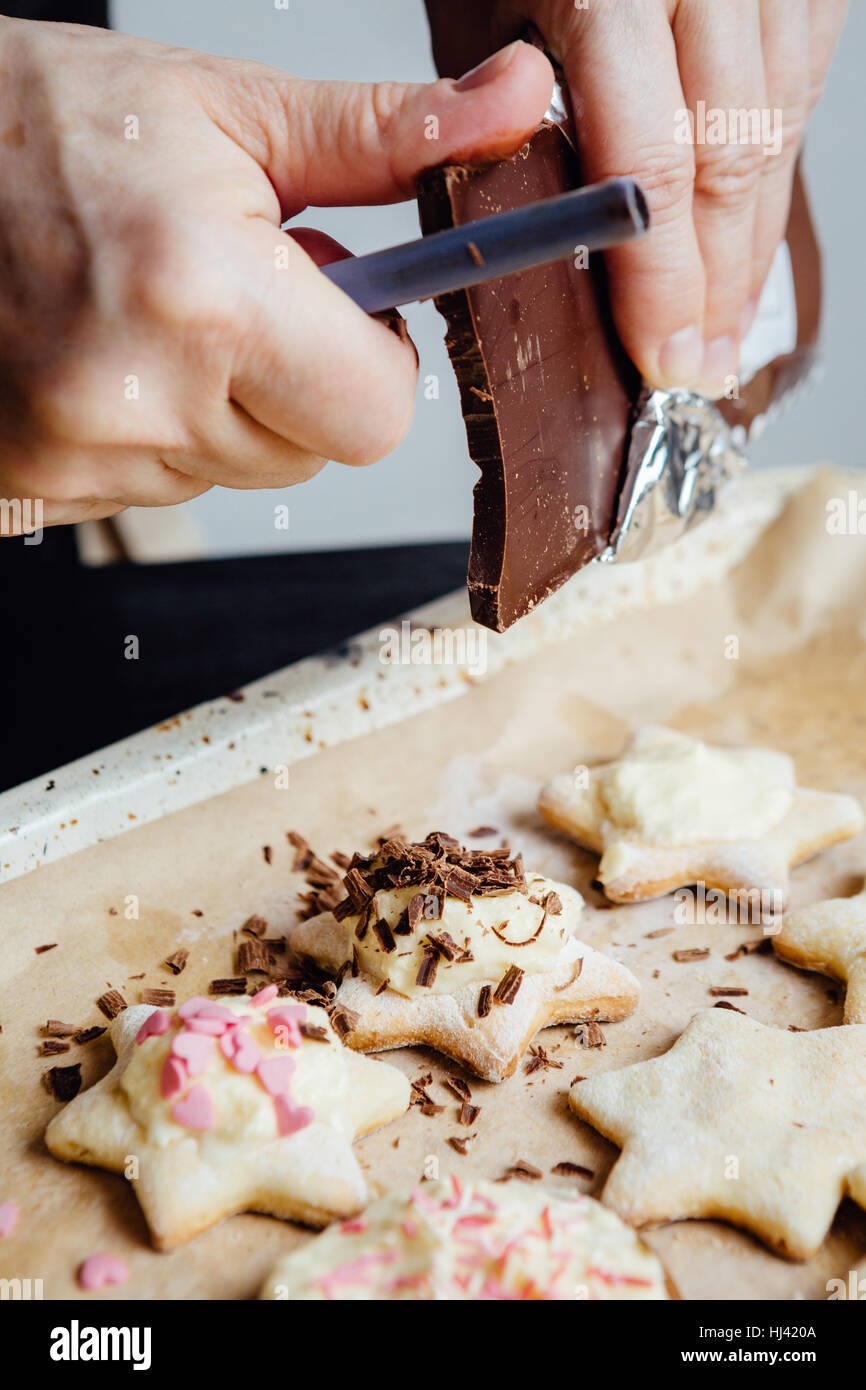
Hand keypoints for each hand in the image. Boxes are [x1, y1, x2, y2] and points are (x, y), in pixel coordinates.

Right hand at [0, 21, 552, 529]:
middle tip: (241, 290)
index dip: (380, 359)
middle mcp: (143, 396)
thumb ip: (387, 134)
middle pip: (316, 453)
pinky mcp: (46, 486)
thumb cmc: (39, 124)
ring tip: (160, 311)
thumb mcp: (227, 111)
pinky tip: (114, 353)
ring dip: (231, 404)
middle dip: (308, 379)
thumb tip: (519, 105)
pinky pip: (165, 487)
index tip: (350, 304)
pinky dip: (163, 430)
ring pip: (242, 472)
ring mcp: (85, 455)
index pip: (377, 414)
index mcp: (207, 297)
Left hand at [426, 0, 846, 395]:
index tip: (663, 358)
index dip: (663, 283)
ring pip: (777, 133)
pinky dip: (773, 164)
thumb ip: (501, 102)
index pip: (651, 170)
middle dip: (713, 286)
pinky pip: (801, 82)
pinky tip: (747, 224)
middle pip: (729, 166)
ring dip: (750, 242)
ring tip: (725, 320)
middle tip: (696, 367)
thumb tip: (547, 234)